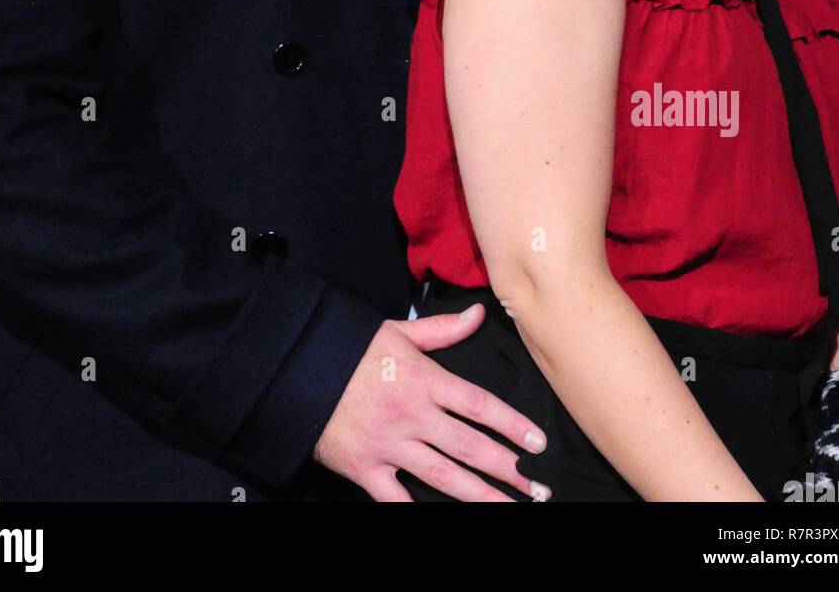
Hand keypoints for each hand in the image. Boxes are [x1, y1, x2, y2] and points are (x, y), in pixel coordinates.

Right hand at [313, 303, 549, 500]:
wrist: (300, 367)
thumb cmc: (352, 349)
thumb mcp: (398, 331)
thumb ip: (442, 330)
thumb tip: (478, 315)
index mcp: (424, 380)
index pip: (479, 405)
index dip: (512, 424)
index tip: (538, 443)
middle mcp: (412, 415)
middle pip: (469, 446)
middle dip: (506, 469)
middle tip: (536, 486)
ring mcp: (389, 444)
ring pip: (443, 476)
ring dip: (480, 495)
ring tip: (508, 508)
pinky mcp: (366, 467)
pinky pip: (395, 498)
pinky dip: (415, 512)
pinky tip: (441, 522)